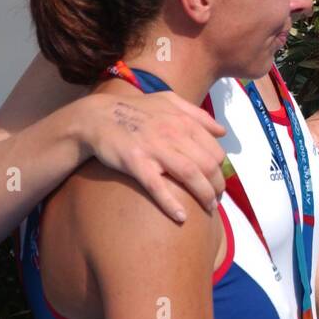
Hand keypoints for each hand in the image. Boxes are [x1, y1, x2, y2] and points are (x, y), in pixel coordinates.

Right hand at [80, 91, 227, 222]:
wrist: (97, 117)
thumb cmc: (135, 110)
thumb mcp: (168, 101)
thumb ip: (197, 114)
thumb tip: (222, 131)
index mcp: (183, 121)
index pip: (214, 151)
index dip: (221, 171)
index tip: (218, 183)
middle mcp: (173, 133)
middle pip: (207, 165)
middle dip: (217, 186)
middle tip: (216, 200)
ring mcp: (154, 148)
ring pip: (190, 174)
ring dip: (204, 194)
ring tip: (209, 208)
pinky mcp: (135, 162)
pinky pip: (157, 185)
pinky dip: (171, 203)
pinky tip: (181, 217)